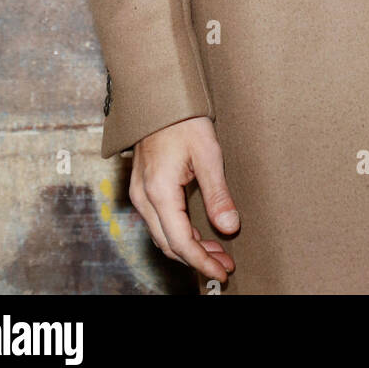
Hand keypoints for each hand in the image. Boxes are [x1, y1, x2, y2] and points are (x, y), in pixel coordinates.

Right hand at [129, 115, 238, 281]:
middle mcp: (143, 197)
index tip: (222, 272)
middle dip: (197, 259)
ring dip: (188, 248)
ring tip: (217, 252)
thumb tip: (229, 227)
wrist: (159, 95)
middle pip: (169, 244)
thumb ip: (218, 194)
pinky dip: (178, 234)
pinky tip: (197, 233)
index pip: (181, 242)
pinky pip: (158, 222)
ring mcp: (139, 193)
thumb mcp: (208, 153)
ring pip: (162, 235)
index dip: (202, 262)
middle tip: (225, 265)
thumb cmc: (183, 119)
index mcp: (159, 191)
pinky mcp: (142, 187)